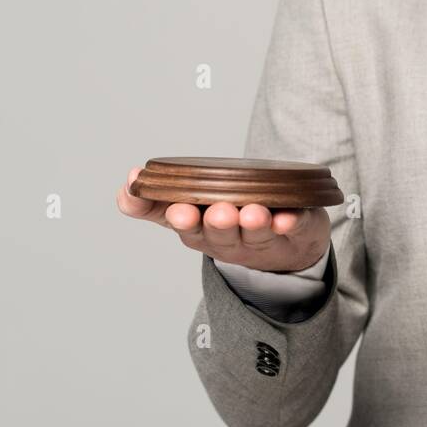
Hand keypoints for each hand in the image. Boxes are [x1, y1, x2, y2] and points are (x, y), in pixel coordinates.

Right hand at [116, 166, 331, 272]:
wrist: (285, 247)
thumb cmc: (228, 221)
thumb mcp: (188, 209)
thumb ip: (155, 199)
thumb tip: (130, 180)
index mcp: (200, 231)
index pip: (184, 227)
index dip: (178, 219)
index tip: (176, 210)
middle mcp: (229, 240)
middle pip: (220, 235)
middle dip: (217, 224)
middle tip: (217, 213)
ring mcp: (263, 240)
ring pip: (256, 235)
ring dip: (253, 224)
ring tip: (251, 214)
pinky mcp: (296, 233)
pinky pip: (294, 229)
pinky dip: (290, 223)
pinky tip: (287, 217)